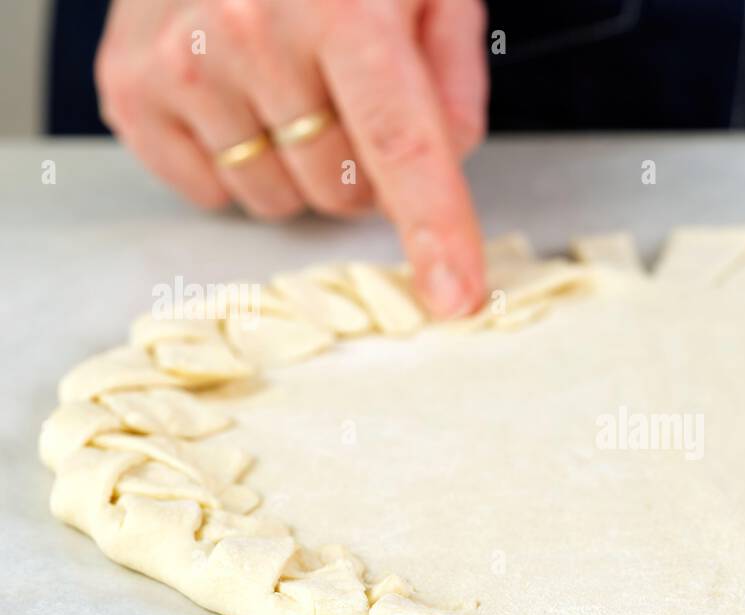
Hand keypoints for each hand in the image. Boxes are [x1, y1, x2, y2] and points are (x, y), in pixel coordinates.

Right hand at [96, 0, 486, 314]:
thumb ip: (452, 75)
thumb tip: (448, 165)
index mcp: (344, 7)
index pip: (403, 148)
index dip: (436, 230)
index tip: (454, 296)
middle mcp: (252, 31)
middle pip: (340, 193)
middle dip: (360, 173)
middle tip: (348, 104)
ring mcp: (183, 61)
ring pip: (274, 200)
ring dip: (295, 167)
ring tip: (286, 85)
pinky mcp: (129, 83)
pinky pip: (205, 189)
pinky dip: (232, 162)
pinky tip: (237, 95)